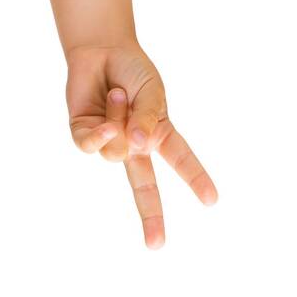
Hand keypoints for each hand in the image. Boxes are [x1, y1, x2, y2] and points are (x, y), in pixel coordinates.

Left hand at [65, 45, 216, 248]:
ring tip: (118, 94)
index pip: (181, 160)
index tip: (212, 200)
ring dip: (120, 116)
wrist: (101, 51)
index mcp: (158, 135)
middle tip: (156, 246)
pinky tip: (105, 117)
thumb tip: (137, 147)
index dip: (196, 179)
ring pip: (115, 150)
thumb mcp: (152, 93)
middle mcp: (134, 145)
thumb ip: (147, 120)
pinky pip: (91, 146)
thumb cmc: (133, 71)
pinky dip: (99, 133)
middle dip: (151, 217)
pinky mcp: (84, 136)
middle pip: (144, 187)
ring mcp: (109, 143)